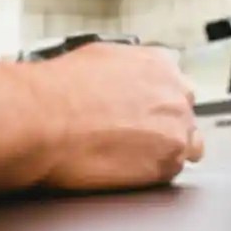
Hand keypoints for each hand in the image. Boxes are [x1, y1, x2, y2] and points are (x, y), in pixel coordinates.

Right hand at [30, 43, 201, 189]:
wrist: (44, 118)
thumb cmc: (58, 89)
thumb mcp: (98, 57)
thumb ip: (127, 68)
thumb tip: (122, 79)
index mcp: (160, 64)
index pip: (177, 84)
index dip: (160, 101)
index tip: (148, 111)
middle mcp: (175, 93)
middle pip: (184, 114)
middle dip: (165, 124)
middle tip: (136, 135)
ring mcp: (176, 129)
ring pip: (187, 145)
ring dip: (165, 149)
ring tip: (133, 155)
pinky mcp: (167, 163)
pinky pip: (171, 171)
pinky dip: (152, 173)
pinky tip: (126, 168)